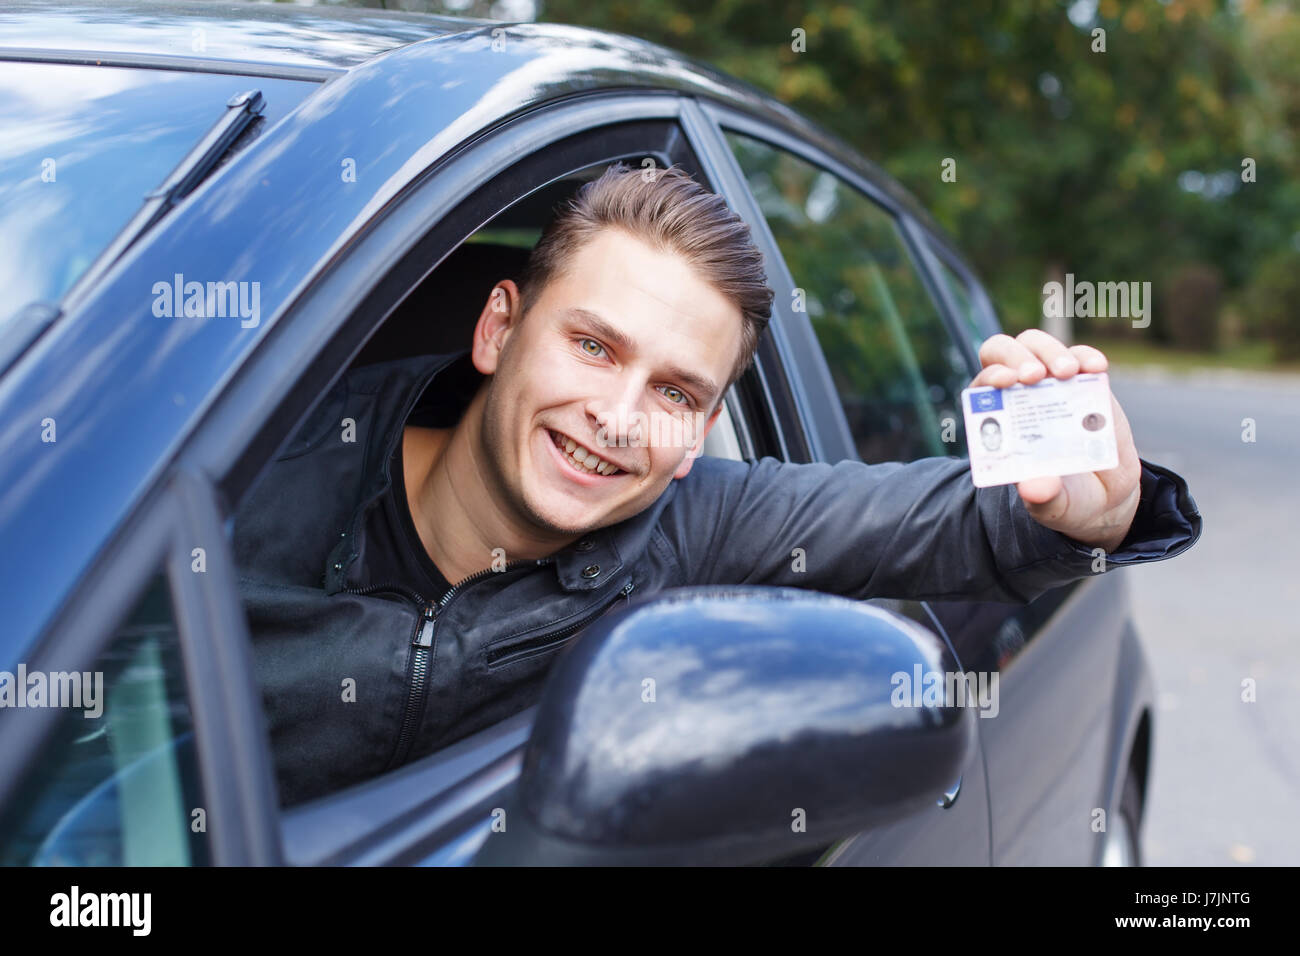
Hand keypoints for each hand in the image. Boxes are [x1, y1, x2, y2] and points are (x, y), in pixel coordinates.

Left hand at [973, 330, 1141, 552]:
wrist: (1103, 496)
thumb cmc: (1064, 498)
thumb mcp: (1052, 506)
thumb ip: (1042, 497)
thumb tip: (1034, 488)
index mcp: (998, 422)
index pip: (982, 387)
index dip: (989, 378)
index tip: (1005, 382)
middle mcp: (1018, 395)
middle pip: (1002, 353)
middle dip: (1016, 357)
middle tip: (1035, 377)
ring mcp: (1050, 384)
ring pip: (1036, 345)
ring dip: (1049, 352)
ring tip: (1067, 373)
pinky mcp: (1083, 381)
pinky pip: (1080, 356)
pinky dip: (1086, 356)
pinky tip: (1096, 368)